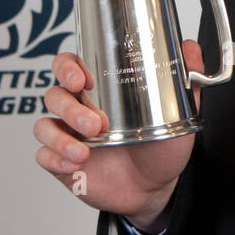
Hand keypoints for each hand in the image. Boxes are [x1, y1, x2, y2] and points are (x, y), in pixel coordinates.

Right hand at [34, 41, 203, 231]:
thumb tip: (190, 47)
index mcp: (100, 90)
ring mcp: (69, 136)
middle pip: (55, 95)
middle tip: (94, 122)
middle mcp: (79, 109)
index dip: (67, 67)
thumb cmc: (161, 145)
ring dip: (60, 136)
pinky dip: (55, 158)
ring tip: (86, 148)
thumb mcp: (177, 112)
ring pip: (44, 125)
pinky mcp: (63, 163)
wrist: (157, 187)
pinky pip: (44, 156)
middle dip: (69, 106)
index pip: (70, 66)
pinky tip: (75, 163)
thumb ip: (184, 80)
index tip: (81, 77)